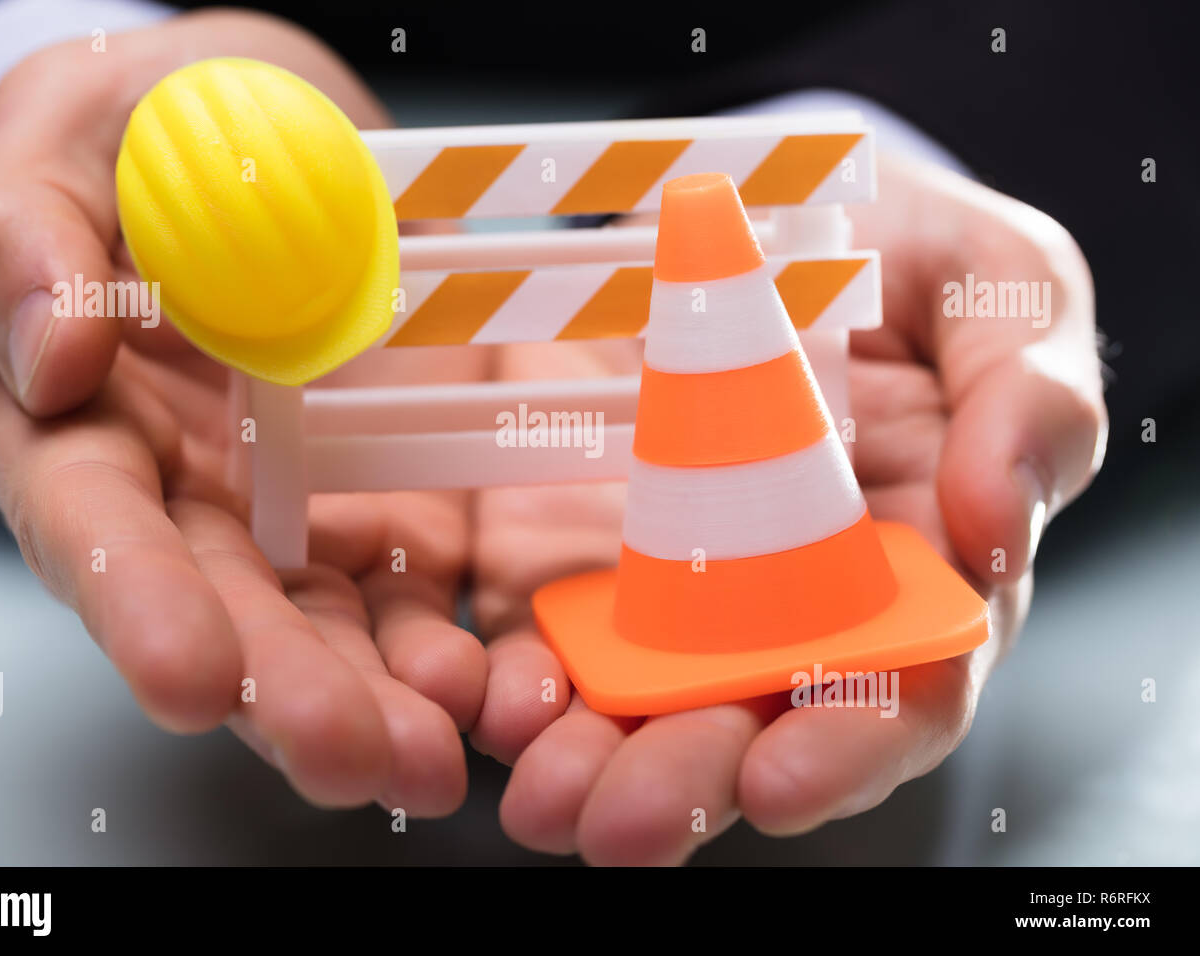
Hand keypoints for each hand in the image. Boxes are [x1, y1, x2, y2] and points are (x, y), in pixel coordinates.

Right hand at [0, 11, 484, 813]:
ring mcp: (292, 519)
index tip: (187, 673)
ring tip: (426, 756)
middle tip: (346, 754)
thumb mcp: (71, 138)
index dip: (137, 598)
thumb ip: (25, 239)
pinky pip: (415, 596)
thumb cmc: (154, 133)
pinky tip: (484, 687)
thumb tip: (49, 354)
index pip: (93, 522)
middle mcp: (182, 497)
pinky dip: (446, 648)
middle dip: (278, 690)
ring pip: (321, 628)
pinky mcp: (387, 516)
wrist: (283, 146)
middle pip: (219, 611)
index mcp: (80, 420)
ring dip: (372, 700)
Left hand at [468, 152, 1107, 862]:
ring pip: (637, 704)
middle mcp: (790, 606)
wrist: (767, 205)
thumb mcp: (1002, 289)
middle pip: (750, 725)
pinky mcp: (572, 548)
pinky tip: (495, 697)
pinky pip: (540, 632)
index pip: (899, 695)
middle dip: (690, 783)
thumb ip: (1030, 403)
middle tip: (626, 824)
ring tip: (545, 795)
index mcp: (914, 570)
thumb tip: (998, 530)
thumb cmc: (912, 257)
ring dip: (590, 761)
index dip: (848, 749)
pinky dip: (517, 678)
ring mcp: (672, 585)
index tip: (780, 779)